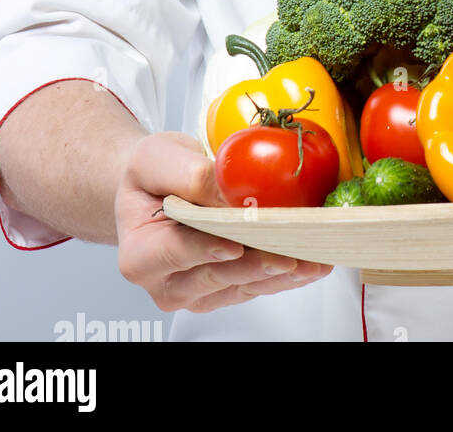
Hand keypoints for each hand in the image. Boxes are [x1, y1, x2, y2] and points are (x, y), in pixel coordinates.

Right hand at [115, 131, 333, 313]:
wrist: (155, 189)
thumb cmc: (150, 176)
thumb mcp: (157, 160)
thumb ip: (188, 175)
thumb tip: (227, 192)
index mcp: (140, 254)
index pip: (175, 252)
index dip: (206, 250)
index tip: (234, 245)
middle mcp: (166, 282)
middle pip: (215, 276)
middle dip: (255, 266)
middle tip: (289, 257)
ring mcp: (196, 291)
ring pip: (242, 287)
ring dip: (280, 276)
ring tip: (313, 262)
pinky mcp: (224, 289)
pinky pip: (256, 285)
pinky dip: (284, 275)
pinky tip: (310, 263)